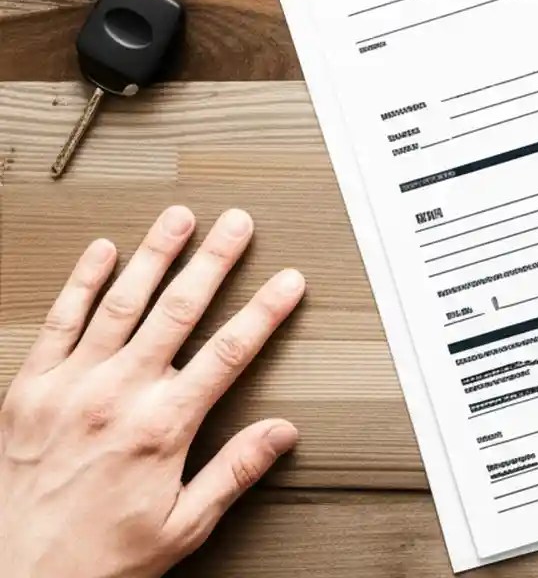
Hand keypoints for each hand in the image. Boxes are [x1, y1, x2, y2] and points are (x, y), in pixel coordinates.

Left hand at [0, 207, 304, 577]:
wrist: (16, 575)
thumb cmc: (99, 556)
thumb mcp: (185, 525)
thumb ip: (235, 471)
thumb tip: (282, 433)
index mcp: (163, 427)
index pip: (229, 351)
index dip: (265, 311)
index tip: (288, 282)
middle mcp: (118, 395)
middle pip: (179, 310)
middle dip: (214, 261)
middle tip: (237, 225)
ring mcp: (70, 385)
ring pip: (121, 303)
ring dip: (154, 255)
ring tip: (178, 219)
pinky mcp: (29, 388)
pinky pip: (59, 321)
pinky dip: (81, 282)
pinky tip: (101, 252)